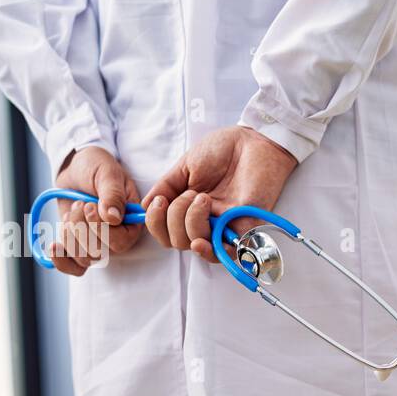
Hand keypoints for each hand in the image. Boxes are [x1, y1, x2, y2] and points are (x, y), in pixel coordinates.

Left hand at [50, 146, 143, 275]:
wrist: (76, 167)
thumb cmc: (97, 167)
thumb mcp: (107, 173)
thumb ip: (112, 194)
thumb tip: (112, 218)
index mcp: (131, 223)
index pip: (120, 242)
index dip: (100, 228)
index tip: (89, 206)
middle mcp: (117, 238)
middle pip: (99, 252)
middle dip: (81, 226)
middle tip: (80, 203)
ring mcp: (97, 243)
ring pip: (83, 258)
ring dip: (70, 233)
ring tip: (72, 212)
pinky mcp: (79, 245)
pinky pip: (73, 266)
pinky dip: (61, 259)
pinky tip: (52, 246)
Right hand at [142, 126, 297, 263]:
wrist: (252, 142)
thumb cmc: (222, 150)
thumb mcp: (185, 166)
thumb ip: (165, 186)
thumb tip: (144, 206)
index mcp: (188, 207)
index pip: (165, 231)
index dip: (155, 222)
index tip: (158, 201)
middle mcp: (205, 220)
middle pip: (177, 241)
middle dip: (174, 218)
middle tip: (190, 194)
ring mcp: (223, 226)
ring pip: (195, 245)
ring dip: (190, 222)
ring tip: (203, 198)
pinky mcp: (243, 229)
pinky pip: (224, 253)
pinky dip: (208, 249)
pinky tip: (200, 240)